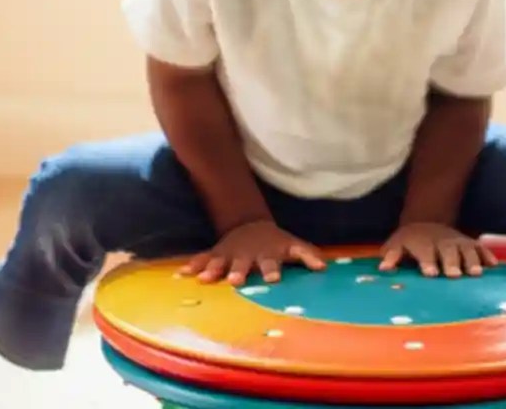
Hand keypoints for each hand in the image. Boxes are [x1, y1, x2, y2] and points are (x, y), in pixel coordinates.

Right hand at [180, 220, 325, 285]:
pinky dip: (193, 265)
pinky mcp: (216, 254)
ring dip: (213, 270)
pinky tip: (182, 274)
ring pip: (220, 262)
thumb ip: (308, 255)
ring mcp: (229, 254)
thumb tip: (324, 267)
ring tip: (206, 279)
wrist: (251, 224)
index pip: (271, 262)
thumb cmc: (276, 242)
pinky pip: (202, 259)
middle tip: (237, 281)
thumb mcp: (293, 245)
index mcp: (267, 254)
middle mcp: (247, 255)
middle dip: (239, 271)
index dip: (272, 270)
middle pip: (243, 264)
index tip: (274, 278)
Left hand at [379, 222, 497, 277]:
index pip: (424, 251)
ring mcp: (457, 241)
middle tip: (453, 275)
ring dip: (471, 261)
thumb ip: (391, 256)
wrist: (426, 222)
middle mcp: (441, 241)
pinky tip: (494, 266)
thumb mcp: (396, 244)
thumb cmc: (409, 242)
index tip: (431, 274)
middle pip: (447, 251)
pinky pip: (480, 248)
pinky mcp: (470, 243)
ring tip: (475, 274)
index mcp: (422, 242)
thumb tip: (383, 268)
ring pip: (466, 249)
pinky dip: (487, 256)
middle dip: (451, 262)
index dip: (427, 262)